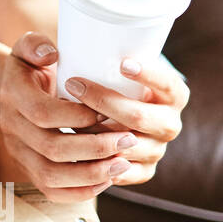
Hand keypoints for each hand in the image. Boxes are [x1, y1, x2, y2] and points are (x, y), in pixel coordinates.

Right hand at [0, 31, 139, 201]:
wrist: (13, 93)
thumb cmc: (32, 68)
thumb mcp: (29, 47)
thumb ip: (36, 43)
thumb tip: (52, 54)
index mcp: (13, 96)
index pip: (44, 113)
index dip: (78, 115)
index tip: (105, 111)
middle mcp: (11, 128)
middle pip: (52, 148)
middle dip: (95, 147)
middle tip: (128, 139)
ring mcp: (19, 152)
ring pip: (51, 176)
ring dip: (91, 173)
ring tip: (123, 163)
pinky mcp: (30, 170)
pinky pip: (52, 192)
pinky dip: (82, 190)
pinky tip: (107, 179)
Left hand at [61, 57, 188, 187]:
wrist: (104, 115)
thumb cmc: (102, 80)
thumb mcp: (100, 60)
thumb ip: (72, 49)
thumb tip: (49, 54)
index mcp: (173, 95)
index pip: (168, 84)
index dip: (149, 75)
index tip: (121, 64)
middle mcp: (169, 123)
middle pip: (140, 116)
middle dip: (105, 102)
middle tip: (74, 86)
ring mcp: (157, 150)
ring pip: (127, 145)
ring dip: (95, 132)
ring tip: (66, 116)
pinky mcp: (143, 172)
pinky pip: (123, 172)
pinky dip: (99, 162)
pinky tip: (76, 149)